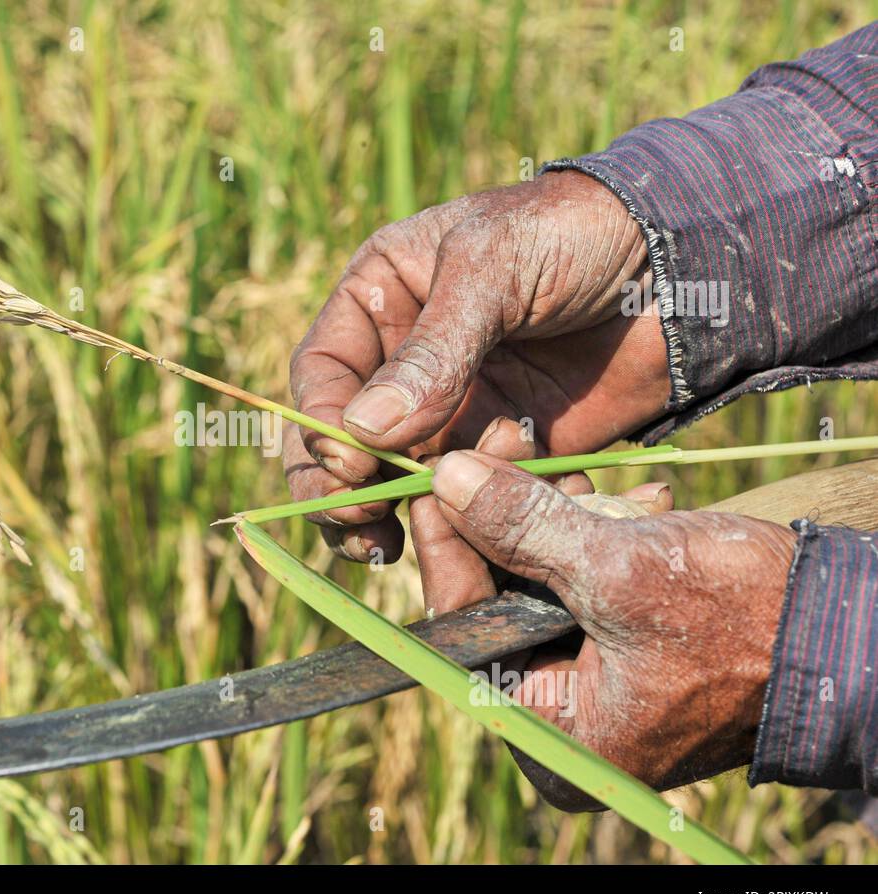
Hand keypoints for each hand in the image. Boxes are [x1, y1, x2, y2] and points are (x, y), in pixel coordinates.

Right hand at [284, 172, 672, 592]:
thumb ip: (432, 350)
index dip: (321, 424)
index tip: (349, 463)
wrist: (685, 260)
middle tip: (357, 524)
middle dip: (341, 486)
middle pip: (345, 440)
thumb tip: (363, 432)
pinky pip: (470, 495)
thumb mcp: (493, 267)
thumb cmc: (575, 231)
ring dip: (391, 515)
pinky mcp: (507, 448)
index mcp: (381, 299)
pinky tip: (477, 531)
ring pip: (398, 478)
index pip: (323, 375)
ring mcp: (455, 409)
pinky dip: (467, 518)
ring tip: (387, 549)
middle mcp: (405, 362)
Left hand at [431, 450, 797, 809]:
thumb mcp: (622, 569)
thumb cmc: (749, 621)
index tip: (435, 474)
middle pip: (498, 597)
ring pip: (542, 580)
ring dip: (561, 519)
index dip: (448, 541)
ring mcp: (599, 684)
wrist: (859, 631)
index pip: (466, 625)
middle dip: (508, 518)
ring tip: (584, 475)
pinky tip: (636, 501)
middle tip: (507, 445)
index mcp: (552, 733)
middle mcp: (565, 720)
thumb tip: (446, 479)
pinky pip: (587, 582)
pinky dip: (603, 536)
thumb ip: (525, 528)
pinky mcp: (629, 647)